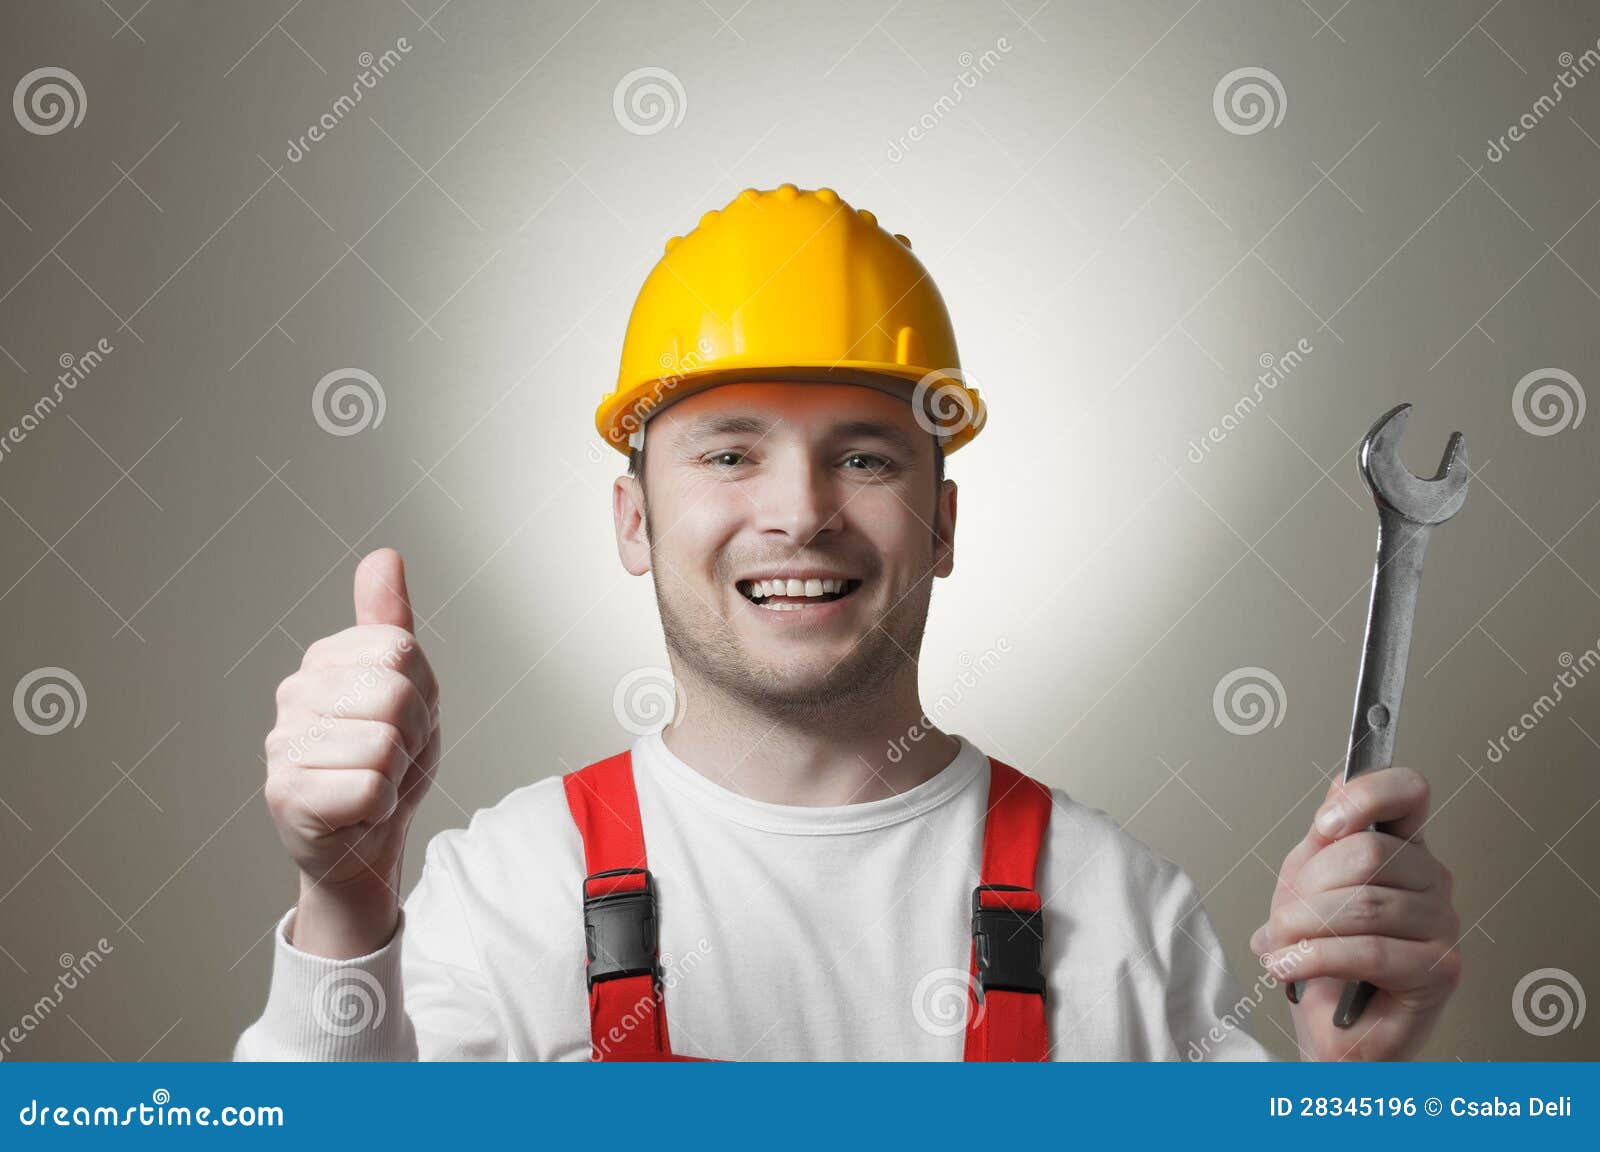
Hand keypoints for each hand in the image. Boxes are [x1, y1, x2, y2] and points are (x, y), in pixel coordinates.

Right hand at [262, 548, 439, 956]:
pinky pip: (371, 788)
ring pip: (387, 743)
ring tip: (374, 782)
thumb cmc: (385, 764)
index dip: (423, 694)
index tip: (405, 721)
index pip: (402, 651)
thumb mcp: (405, 688)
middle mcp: (294, 695)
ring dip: (398, 774)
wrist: (363, 845)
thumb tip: (384, 556)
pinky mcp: (287, 795)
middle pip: (397, 694)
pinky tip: (358, 812)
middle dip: (414, 735)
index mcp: (324, 660)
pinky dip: (381, 807)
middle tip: (392, 758)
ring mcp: (284, 744)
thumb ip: (389, 624)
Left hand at [1253, 766, 1460, 1059]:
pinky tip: (1289, 967)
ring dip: (1301, 928)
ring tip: (1283, 948)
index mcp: (1403, 849)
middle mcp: (1432, 880)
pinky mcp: (1441, 969)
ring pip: (1363, 904)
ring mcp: (1443, 923)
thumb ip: (1326, 836)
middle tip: (1283, 920)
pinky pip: (1368, 951)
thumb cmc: (1321, 954)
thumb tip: (1341, 782)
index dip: (1365, 796)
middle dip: (1307, 888)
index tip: (1323, 826)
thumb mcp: (1307, 882)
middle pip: (1367, 852)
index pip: (1408, 792)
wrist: (1327, 1027)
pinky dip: (1314, 958)